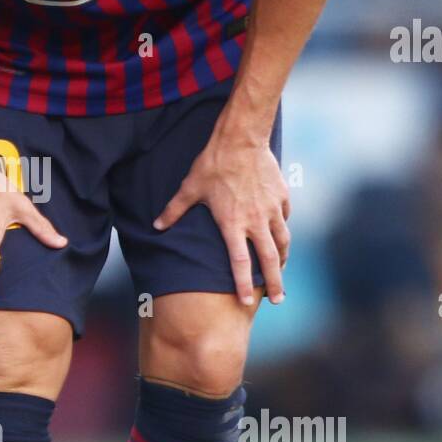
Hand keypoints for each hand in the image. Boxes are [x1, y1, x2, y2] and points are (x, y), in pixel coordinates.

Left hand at [153, 132, 289, 304]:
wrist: (242, 139)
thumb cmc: (213, 164)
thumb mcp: (190, 188)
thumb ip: (174, 210)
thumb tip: (156, 226)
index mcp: (233, 223)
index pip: (240, 262)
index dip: (243, 284)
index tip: (246, 302)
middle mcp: (256, 220)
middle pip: (270, 259)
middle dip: (276, 283)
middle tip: (279, 300)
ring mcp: (272, 209)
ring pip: (283, 241)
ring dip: (283, 259)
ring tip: (282, 271)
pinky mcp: (282, 196)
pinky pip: (285, 219)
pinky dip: (284, 231)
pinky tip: (281, 236)